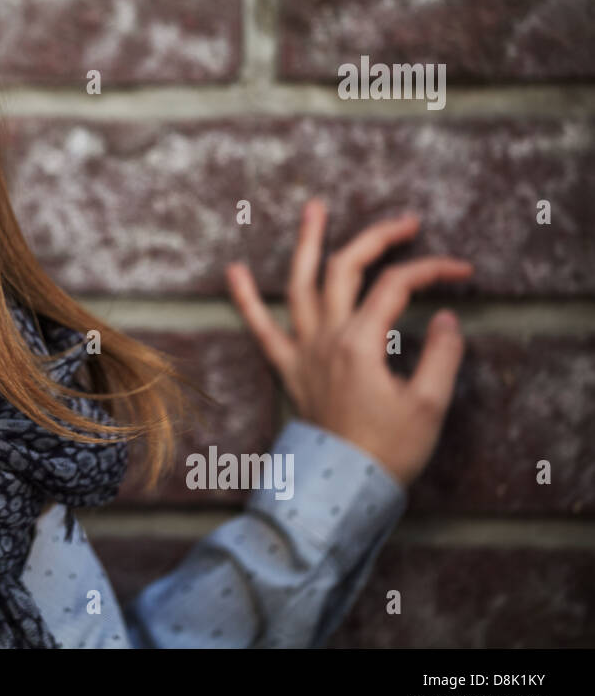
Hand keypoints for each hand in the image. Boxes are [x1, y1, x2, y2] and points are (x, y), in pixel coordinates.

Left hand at [224, 197, 473, 488]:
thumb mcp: (429, 406)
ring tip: (314, 208)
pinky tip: (234, 270)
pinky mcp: (287, 369)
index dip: (431, 270)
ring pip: (300, 285)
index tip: (462, 272)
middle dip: (376, 238)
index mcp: (359, 343)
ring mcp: (301, 351)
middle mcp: (325, 338)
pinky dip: (245, 298)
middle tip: (406, 222)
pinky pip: (259, 328)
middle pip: (346, 269)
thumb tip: (445, 316)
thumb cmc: (388, 452)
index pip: (396, 286)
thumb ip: (442, 355)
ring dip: (307, 243)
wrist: (343, 488)